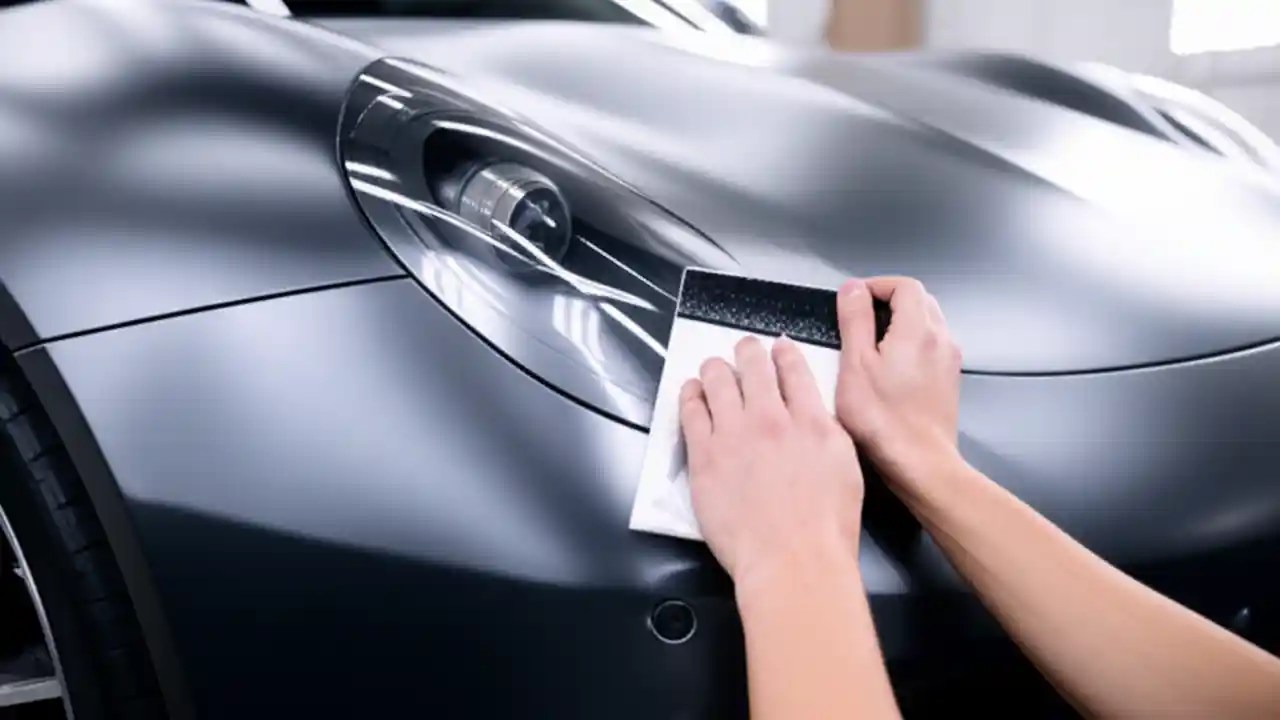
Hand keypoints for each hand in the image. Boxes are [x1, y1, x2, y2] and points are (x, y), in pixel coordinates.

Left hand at [680, 335, 864, 585]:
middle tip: (744, 350)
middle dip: (748, 352)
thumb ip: (827, 434)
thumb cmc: (825, 529)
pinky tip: (691, 391)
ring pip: (717, 380)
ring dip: (715, 368)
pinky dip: (691, 395)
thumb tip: (813, 417)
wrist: (792, 561)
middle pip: (753, 366)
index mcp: (812, 422)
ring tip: (712, 368)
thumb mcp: (846, 469)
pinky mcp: (704, 456)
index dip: (783, 353)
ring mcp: (734, 435)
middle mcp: (772, 419)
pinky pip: (691, 411)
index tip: (778, 347)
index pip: (794, 370)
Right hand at [834, 277, 964, 501]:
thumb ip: (855, 320)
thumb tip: (853, 289)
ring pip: (928, 323)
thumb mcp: (854, 364)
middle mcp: (940, 339)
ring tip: (871, 343)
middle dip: (889, 300)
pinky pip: (931, 347)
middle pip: (919, 300)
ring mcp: (948, 361)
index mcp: (917, 329)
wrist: (919, 462)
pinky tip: (889, 368)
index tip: (853, 299)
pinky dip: (911, 344)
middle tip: (860, 316)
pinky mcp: (948, 380)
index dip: (877, 286)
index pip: (904, 286)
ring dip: (901, 322)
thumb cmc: (882, 420)